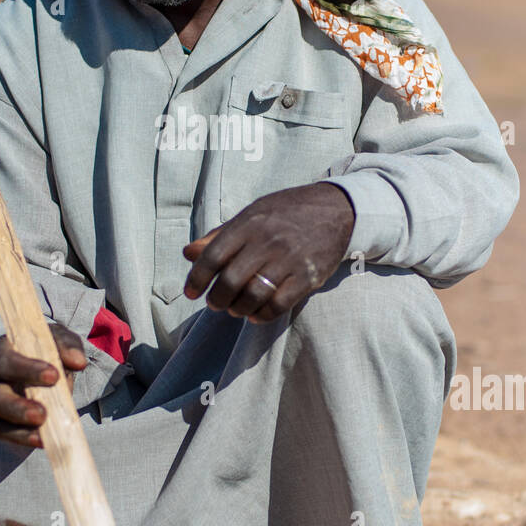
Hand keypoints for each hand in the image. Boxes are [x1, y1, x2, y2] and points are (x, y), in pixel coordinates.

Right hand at [0, 321, 86, 446]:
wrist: (44, 367)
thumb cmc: (46, 349)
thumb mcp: (58, 340)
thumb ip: (67, 346)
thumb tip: (77, 362)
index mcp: (0, 351)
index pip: (2, 359)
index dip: (24, 368)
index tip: (54, 375)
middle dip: (16, 406)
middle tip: (42, 413)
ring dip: (19, 429)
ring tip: (43, 431)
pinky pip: (3, 434)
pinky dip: (22, 438)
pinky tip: (43, 441)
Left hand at [182, 182, 354, 322]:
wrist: (337, 209)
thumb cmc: (286, 212)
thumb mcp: (252, 214)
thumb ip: (220, 235)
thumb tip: (188, 254)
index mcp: (250, 223)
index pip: (214, 256)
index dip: (197, 278)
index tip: (191, 292)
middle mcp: (268, 241)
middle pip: (231, 280)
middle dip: (217, 299)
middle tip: (215, 304)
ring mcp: (289, 260)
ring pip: (253, 296)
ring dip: (237, 309)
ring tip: (234, 309)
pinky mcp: (308, 277)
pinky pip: (279, 305)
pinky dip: (262, 315)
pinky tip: (255, 315)